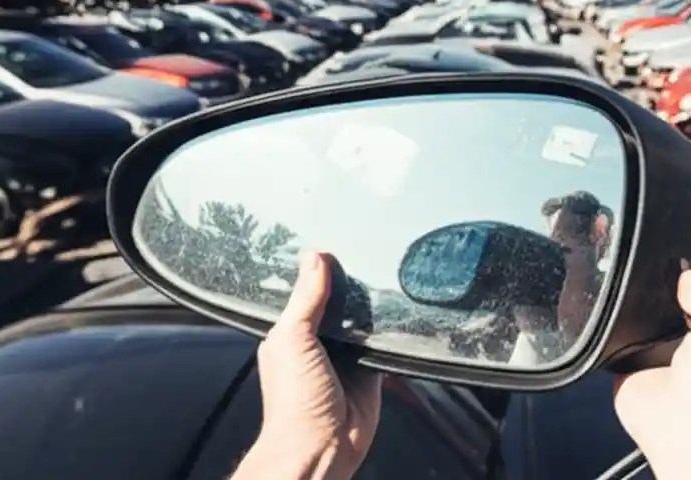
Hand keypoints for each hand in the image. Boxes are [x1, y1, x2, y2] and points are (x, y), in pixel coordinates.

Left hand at [234, 252, 381, 479]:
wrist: (320, 448)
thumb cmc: (294, 400)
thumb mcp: (292, 338)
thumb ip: (305, 299)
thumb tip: (314, 256)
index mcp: (290, 333)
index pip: (305, 292)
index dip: (318, 271)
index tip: (335, 242)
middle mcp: (317, 343)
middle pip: (338, 304)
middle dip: (350, 286)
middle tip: (368, 253)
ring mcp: (345, 357)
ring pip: (362, 321)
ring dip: (372, 308)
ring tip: (387, 275)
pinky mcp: (370, 371)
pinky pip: (383, 344)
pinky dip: (391, 333)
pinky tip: (400, 310)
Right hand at [613, 270, 690, 479]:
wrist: (689, 424)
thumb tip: (687, 275)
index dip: (687, 283)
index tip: (672, 262)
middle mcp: (683, 347)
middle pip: (663, 308)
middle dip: (656, 296)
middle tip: (647, 280)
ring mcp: (653, 358)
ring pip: (636, 322)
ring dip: (632, 314)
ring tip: (630, 300)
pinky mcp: (626, 368)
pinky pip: (613, 343)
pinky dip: (610, 332)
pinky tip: (613, 320)